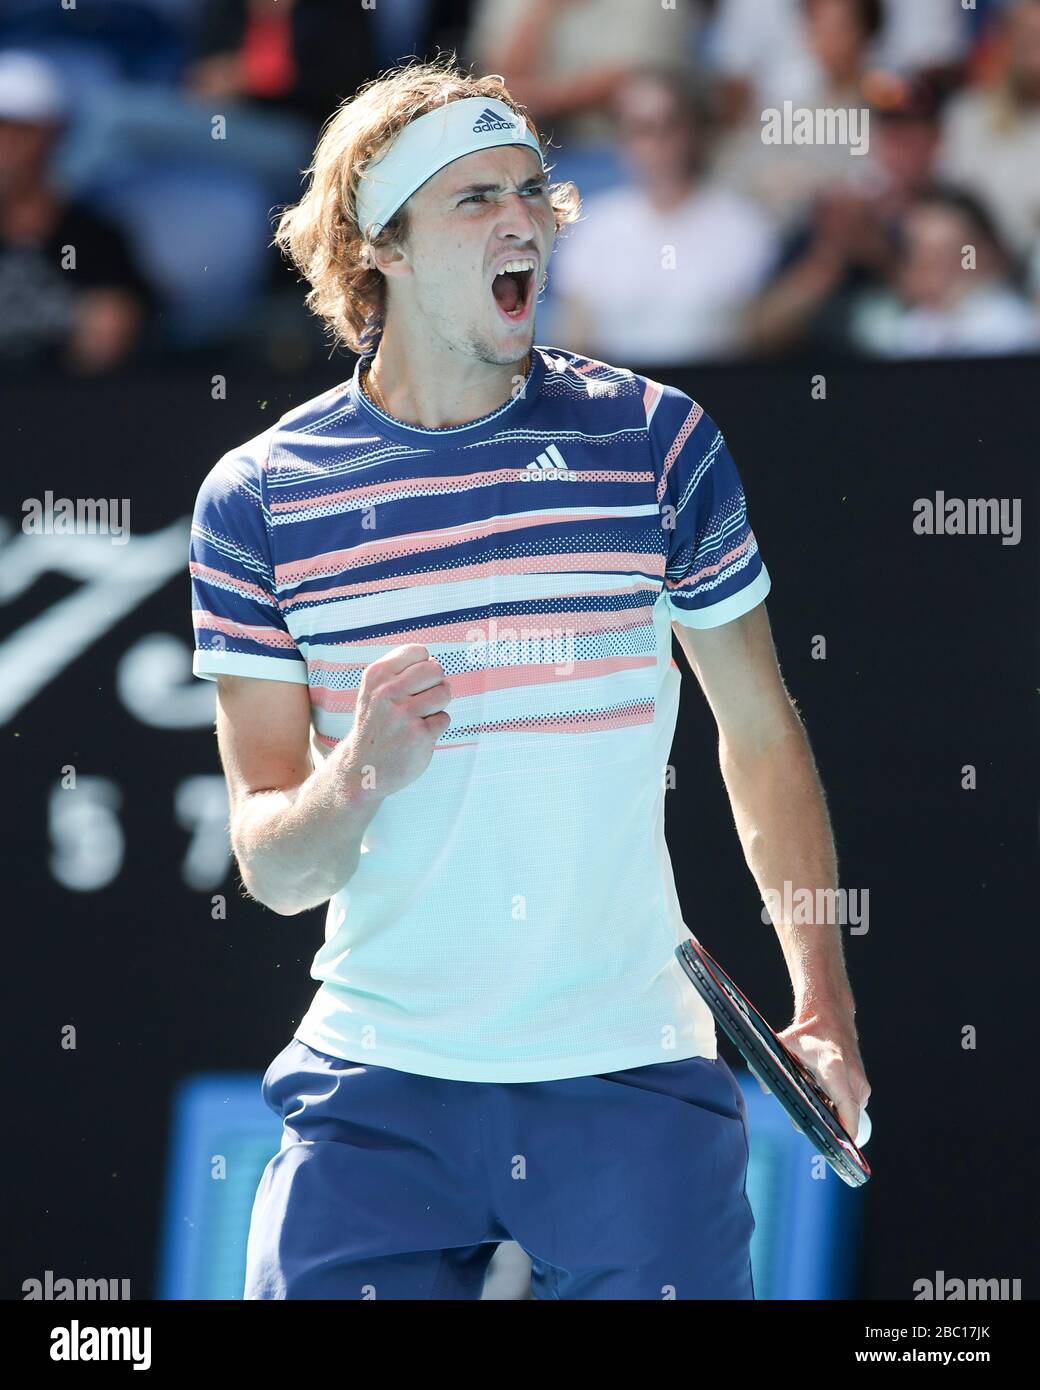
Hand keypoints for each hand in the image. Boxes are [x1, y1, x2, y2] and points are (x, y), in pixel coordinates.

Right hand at [342, 644, 450, 798]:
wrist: (361, 769)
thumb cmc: (375, 726)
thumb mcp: (374, 691)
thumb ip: (400, 672)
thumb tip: (435, 662)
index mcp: (376, 675)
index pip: (419, 652)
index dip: (422, 667)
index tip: (411, 685)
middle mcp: (387, 691)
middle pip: (436, 669)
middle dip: (434, 684)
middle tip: (419, 702)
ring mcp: (404, 714)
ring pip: (444, 692)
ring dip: (437, 706)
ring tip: (417, 719)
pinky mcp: (419, 734)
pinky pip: (444, 718)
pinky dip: (435, 728)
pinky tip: (416, 736)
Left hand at [774, 1011, 870, 1142]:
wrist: (831, 1016)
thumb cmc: (809, 1032)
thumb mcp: (784, 1043)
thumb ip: (768, 1062)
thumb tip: (762, 1084)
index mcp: (835, 1068)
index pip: (847, 1109)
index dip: (843, 1133)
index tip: (834, 1148)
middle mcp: (853, 1079)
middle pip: (845, 1118)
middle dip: (825, 1128)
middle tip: (801, 1125)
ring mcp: (860, 1084)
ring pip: (847, 1114)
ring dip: (830, 1118)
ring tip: (809, 1110)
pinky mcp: (862, 1087)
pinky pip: (850, 1108)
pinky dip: (836, 1110)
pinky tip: (819, 1102)